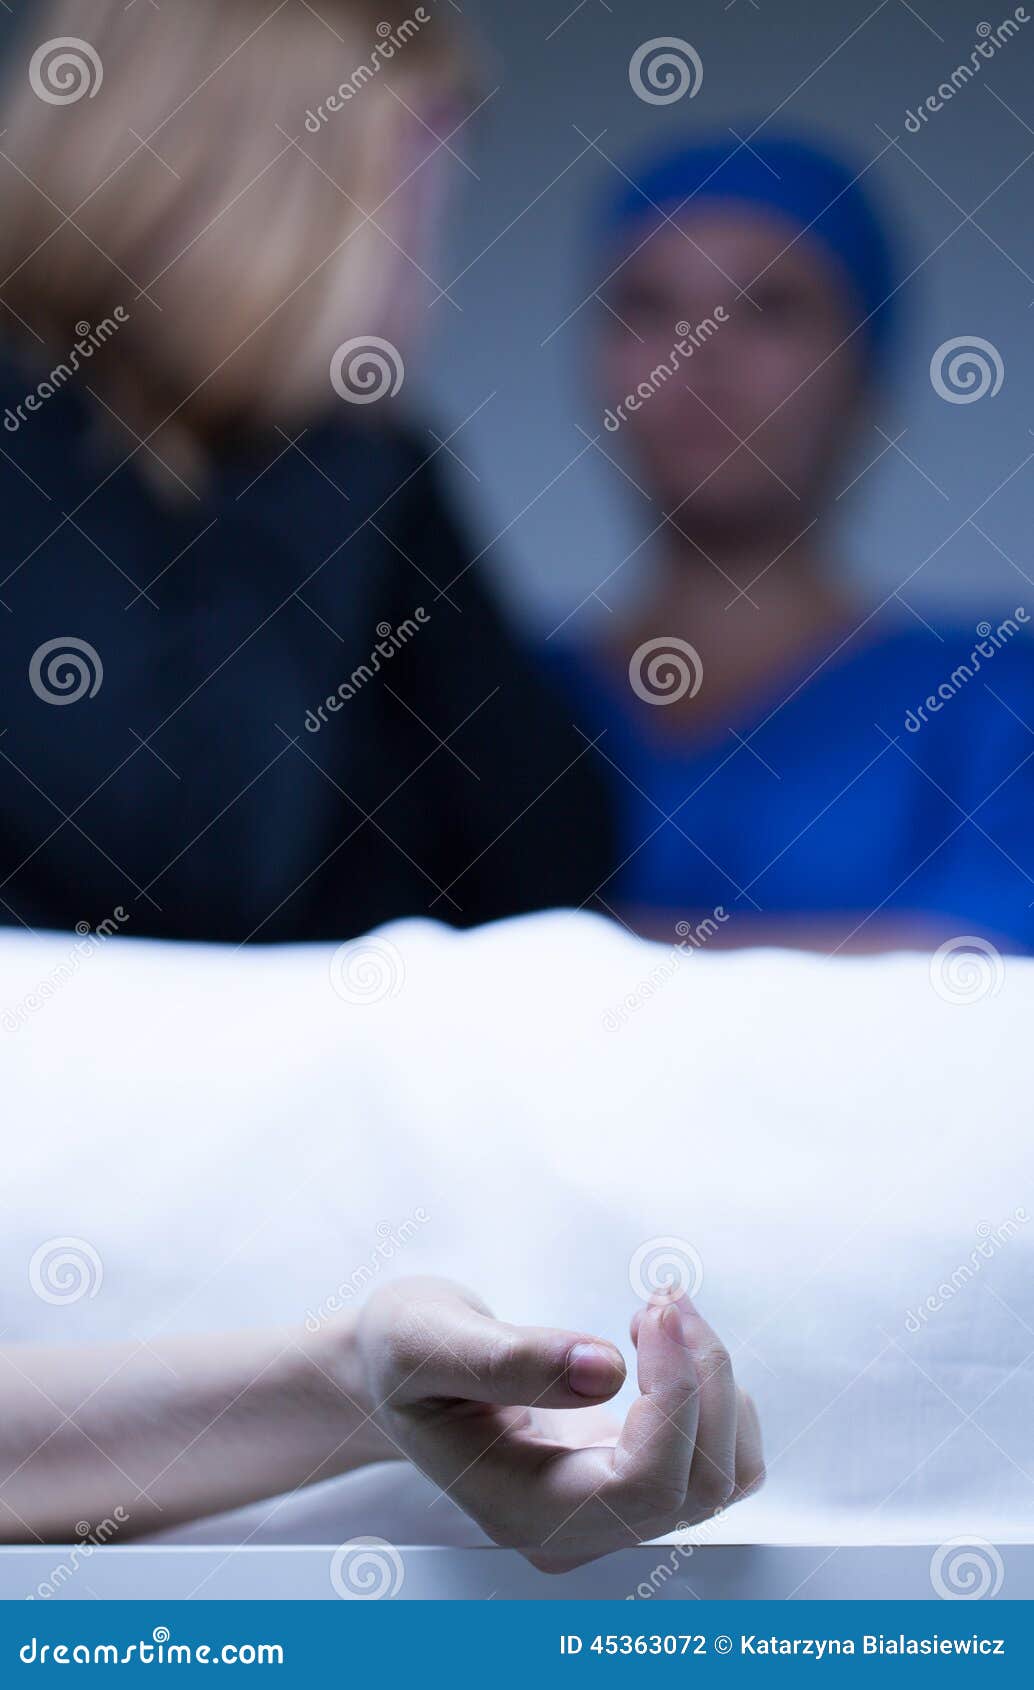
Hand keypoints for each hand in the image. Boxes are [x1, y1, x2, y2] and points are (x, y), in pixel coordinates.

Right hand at [355, 1277, 762, 1570]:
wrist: (397, 1369)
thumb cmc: (402, 1354)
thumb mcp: (424, 1338)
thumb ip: (508, 1358)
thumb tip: (602, 1370)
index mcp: (522, 1509)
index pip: (644, 1486)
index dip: (673, 1399)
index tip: (652, 1313)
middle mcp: (575, 1528)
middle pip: (697, 1483)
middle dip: (700, 1378)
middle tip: (660, 1297)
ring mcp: (608, 1512)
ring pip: (722, 1475)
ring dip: (715, 1384)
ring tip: (664, 1311)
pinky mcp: (632, 1480)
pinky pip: (719, 1462)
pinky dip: (718, 1399)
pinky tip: (671, 1349)